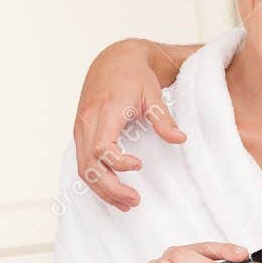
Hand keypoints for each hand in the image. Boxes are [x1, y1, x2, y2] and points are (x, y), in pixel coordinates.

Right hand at [74, 38, 186, 210]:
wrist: (114, 58)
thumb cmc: (134, 75)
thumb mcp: (152, 93)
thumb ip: (163, 118)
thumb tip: (180, 139)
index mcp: (105, 112)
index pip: (102, 147)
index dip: (118, 163)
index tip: (139, 166)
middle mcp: (87, 123)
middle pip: (89, 166)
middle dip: (110, 189)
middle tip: (134, 201)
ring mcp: (81, 130)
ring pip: (83, 169)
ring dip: (103, 190)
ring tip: (127, 204)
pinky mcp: (81, 134)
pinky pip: (83, 164)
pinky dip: (96, 181)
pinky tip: (114, 192)